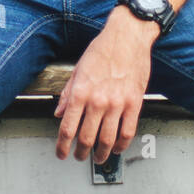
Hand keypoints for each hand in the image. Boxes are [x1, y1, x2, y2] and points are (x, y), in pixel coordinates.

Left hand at [53, 10, 155, 162]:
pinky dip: (121, 145)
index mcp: (81, 92)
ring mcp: (117, 103)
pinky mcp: (134, 103)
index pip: (67, 128)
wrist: (128, 36)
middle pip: (87, 138)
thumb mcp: (78, 69)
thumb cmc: (103, 49)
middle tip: (79, 156)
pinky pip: (128, 132)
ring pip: (107, 140)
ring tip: (97, 158)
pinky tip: (116, 148)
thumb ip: (67, 93)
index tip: (61, 153)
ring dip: (101, 154)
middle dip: (80, 152)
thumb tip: (59, 112)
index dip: (62, 146)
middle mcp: (98, 100)